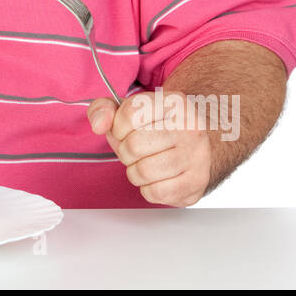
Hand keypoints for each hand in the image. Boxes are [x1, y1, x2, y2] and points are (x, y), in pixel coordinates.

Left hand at [87, 91, 211, 206]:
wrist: (194, 149)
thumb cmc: (157, 130)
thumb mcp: (129, 110)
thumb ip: (104, 110)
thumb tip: (99, 124)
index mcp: (174, 103)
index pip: (131, 113)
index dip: (118, 127)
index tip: (125, 131)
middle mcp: (191, 127)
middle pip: (134, 145)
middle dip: (125, 152)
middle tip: (135, 151)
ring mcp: (197, 155)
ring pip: (144, 171)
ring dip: (135, 172)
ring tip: (145, 164)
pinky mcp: (196, 182)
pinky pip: (156, 192)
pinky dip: (148, 189)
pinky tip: (157, 178)